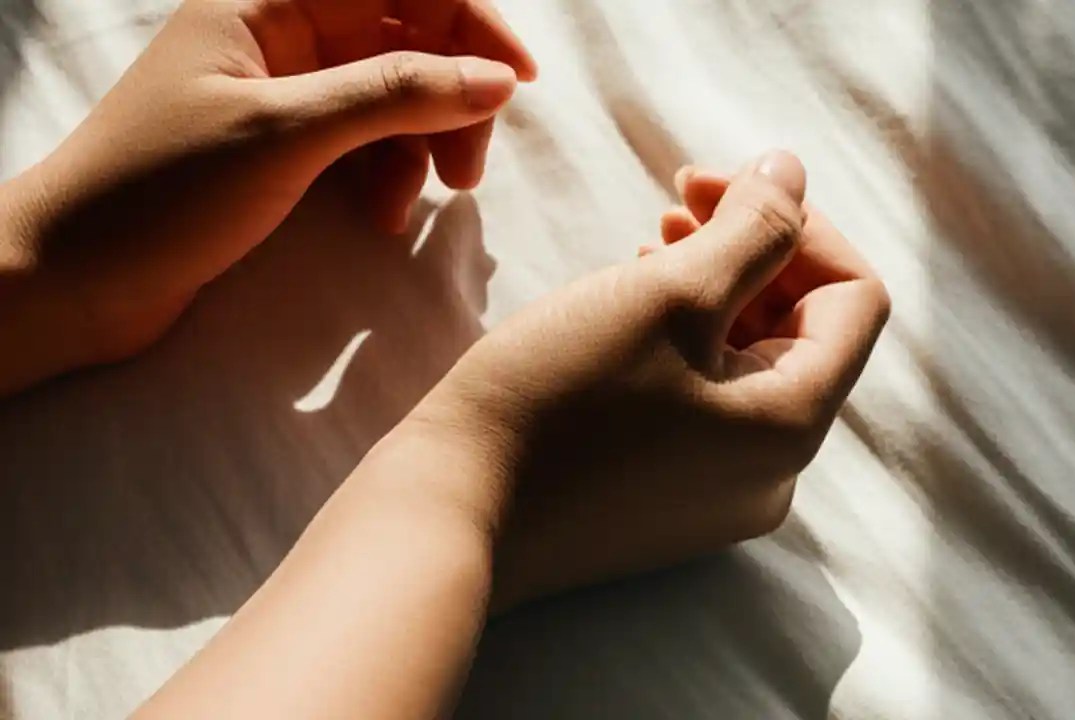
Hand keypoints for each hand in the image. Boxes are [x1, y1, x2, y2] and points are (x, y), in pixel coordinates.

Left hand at [0, 0, 534, 384]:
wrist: (72, 281)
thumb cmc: (160, 192)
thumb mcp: (287, 134)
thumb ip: (396, 95)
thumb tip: (496, 79)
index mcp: (268, 4)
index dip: (467, 23)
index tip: (517, 80)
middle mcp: (280, 39)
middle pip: (403, 43)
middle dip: (449, 100)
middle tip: (466, 171)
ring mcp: (282, 98)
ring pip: (390, 100)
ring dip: (421, 148)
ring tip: (417, 206)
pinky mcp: (282, 155)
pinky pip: (363, 146)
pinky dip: (385, 177)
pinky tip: (381, 218)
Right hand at [387, 151, 890, 608]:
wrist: (451, 514)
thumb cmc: (558, 398)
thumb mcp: (669, 292)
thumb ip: (754, 227)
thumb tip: (793, 175)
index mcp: (795, 425)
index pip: (854, 297)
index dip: (800, 226)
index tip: (711, 187)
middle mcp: (773, 473)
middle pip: (802, 329)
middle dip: (749, 251)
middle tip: (674, 203)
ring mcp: (718, 495)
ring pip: (746, 363)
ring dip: (711, 290)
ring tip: (646, 252)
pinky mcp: (664, 500)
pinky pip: (703, 404)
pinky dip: (680, 343)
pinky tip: (625, 312)